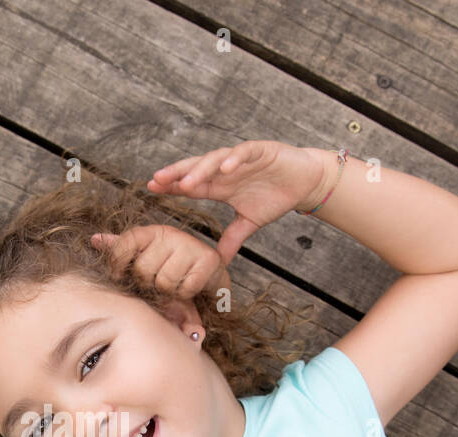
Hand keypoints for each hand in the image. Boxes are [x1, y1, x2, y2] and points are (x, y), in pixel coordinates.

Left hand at [91, 225, 229, 298]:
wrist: (210, 272)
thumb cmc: (173, 265)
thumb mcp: (147, 253)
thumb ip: (122, 248)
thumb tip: (95, 240)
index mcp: (153, 231)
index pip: (126, 242)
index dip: (117, 261)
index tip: (117, 275)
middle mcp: (171, 234)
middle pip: (143, 269)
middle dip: (147, 283)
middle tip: (157, 283)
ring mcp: (191, 246)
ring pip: (163, 282)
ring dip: (167, 292)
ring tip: (173, 286)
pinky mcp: (208, 261)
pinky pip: (184, 289)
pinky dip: (184, 295)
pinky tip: (188, 287)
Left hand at [147, 140, 322, 262]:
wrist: (305, 182)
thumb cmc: (276, 197)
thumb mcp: (249, 223)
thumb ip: (232, 239)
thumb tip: (219, 264)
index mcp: (220, 185)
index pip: (191, 184)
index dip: (172, 185)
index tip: (152, 189)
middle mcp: (226, 170)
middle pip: (196, 169)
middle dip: (176, 174)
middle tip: (157, 181)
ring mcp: (241, 159)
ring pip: (216, 160)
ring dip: (201, 170)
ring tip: (186, 182)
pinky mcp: (261, 151)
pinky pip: (245, 153)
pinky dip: (235, 159)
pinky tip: (226, 167)